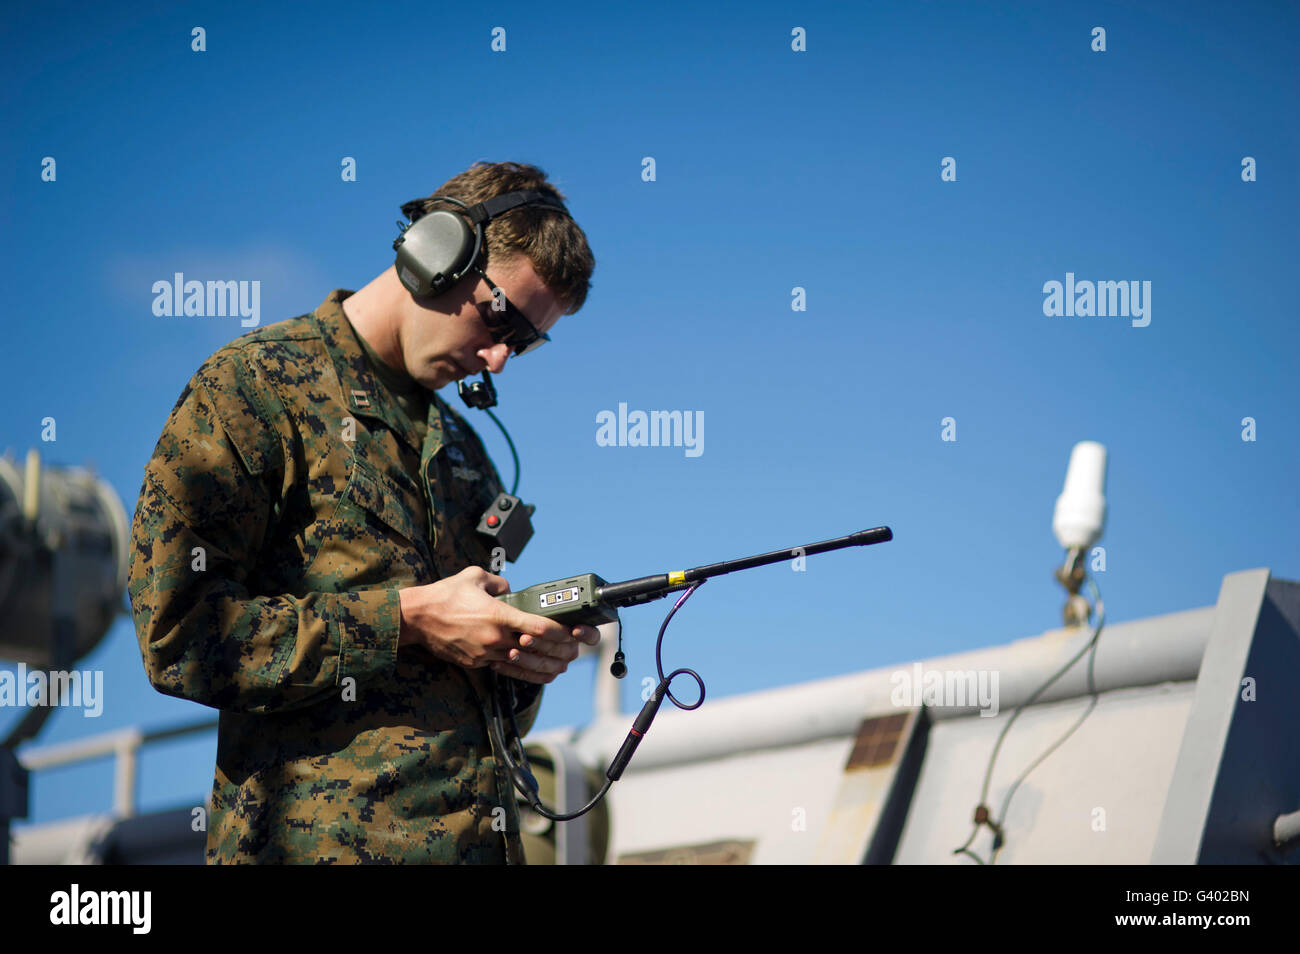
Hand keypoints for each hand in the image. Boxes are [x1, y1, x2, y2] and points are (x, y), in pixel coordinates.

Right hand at [398, 566, 599, 684]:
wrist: (416, 617)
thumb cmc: (444, 595)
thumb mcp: (474, 576)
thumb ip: (499, 582)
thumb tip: (510, 590)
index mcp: (498, 614)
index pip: (539, 627)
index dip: (560, 632)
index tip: (573, 633)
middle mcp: (495, 637)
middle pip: (536, 649)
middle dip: (560, 651)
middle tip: (575, 651)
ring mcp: (486, 653)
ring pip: (523, 663)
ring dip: (546, 666)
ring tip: (563, 666)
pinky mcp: (476, 662)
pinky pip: (506, 668)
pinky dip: (525, 672)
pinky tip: (539, 675)